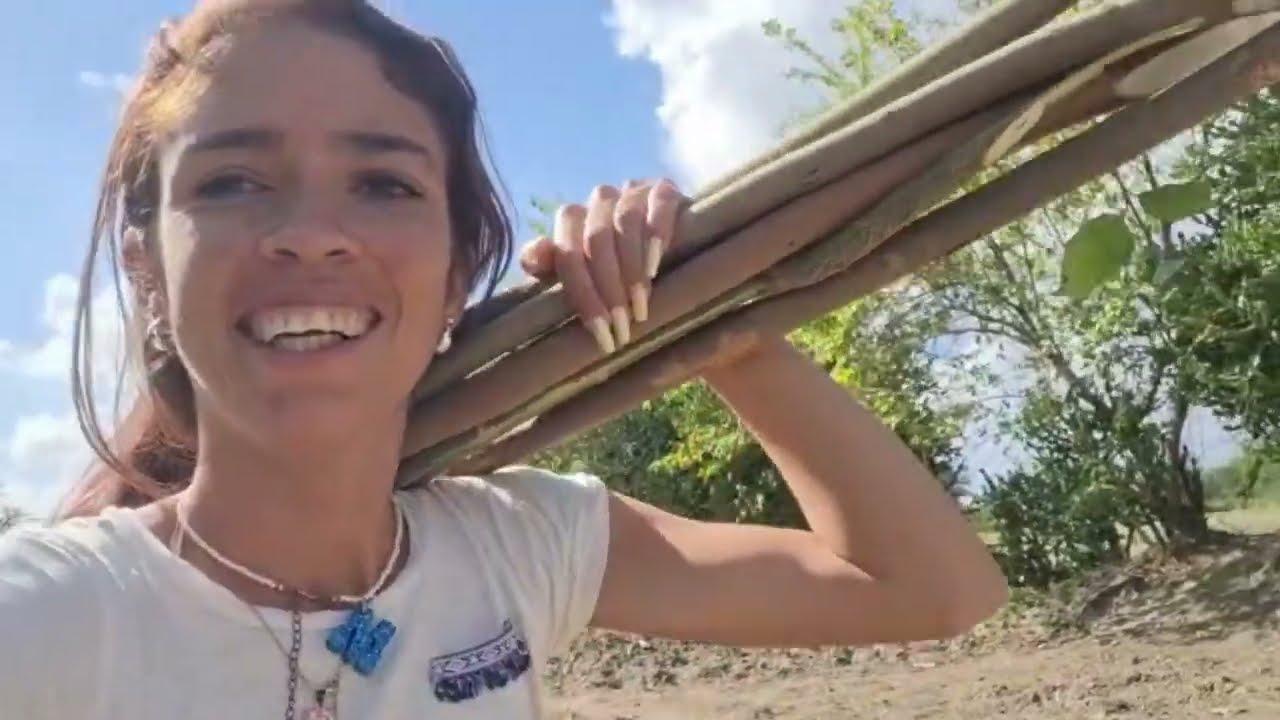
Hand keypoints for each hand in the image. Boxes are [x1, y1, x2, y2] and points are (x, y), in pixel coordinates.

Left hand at [519, 179, 683, 353]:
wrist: (677, 244)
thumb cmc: (619, 269)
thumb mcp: (582, 272)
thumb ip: (552, 266)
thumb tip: (530, 257)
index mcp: (572, 220)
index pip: (568, 254)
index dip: (583, 296)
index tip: (602, 335)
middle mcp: (599, 201)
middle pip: (595, 241)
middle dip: (608, 290)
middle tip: (623, 328)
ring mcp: (632, 191)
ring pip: (624, 223)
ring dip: (632, 270)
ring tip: (641, 308)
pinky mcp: (664, 189)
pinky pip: (660, 203)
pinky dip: (657, 234)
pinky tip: (657, 266)